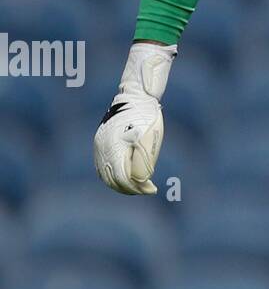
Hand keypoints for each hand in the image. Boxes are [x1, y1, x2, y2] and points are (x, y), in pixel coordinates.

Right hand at [93, 42, 176, 194]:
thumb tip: (140, 179)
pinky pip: (102, 166)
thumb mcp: (150, 138)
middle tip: (146, 190)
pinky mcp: (98, 143)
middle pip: (113, 179)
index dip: (136, 188)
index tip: (151, 190)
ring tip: (138, 187)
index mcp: (114, 147)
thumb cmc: (145, 117)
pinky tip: (127, 178)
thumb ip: (144, 160)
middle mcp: (102, 147)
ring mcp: (98, 145)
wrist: (134, 97)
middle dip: (130, 188)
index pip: (122, 178)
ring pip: (105, 174)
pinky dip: (113, 175)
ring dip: (120, 184)